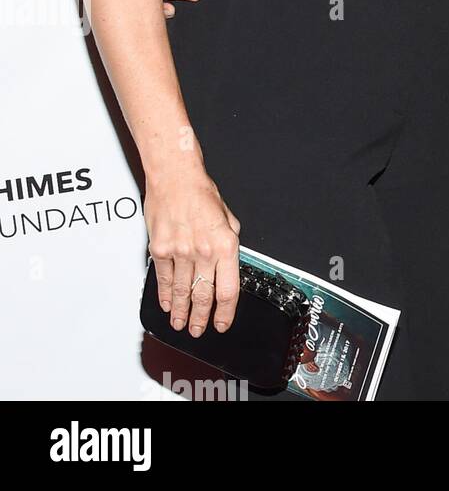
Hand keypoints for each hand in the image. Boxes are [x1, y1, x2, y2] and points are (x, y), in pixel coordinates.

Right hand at [144, 164, 240, 336]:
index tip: (222, 323)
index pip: (228, 289)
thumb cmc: (201, 192)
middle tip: (199, 330)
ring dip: (181, 312)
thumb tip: (230, 261)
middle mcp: (203, 251)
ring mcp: (179, 252)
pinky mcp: (159, 250)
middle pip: (204, 296)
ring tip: (180, 324)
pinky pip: (162, 279)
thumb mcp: (228, 217)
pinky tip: (166, 304)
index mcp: (225, 244)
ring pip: (181, 292)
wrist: (175, 177)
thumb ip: (230, 241)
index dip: (226, 312)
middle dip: (201, 318)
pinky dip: (164, 295)